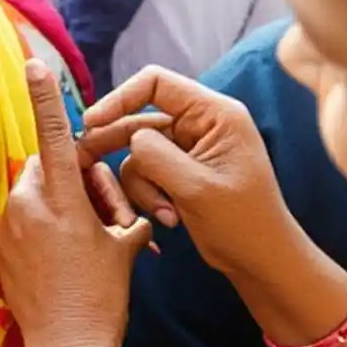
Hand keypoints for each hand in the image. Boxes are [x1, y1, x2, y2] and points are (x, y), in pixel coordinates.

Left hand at [0, 60, 152, 346]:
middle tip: (106, 215)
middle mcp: (28, 205)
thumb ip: (118, 213)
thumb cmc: (102, 296)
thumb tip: (120, 203)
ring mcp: (7, 226)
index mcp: (63, 200)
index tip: (35, 65)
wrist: (66, 344)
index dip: (47, 98)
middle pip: (50, 168)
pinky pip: (22, 219)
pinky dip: (42, 227)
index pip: (56, 137)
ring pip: (36, 193)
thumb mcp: (122, 247)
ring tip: (87, 241)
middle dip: (76, 179)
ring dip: (60, 205)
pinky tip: (62, 257)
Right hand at [81, 66, 296, 274]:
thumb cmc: (244, 224)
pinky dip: (147, 195)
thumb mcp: (196, 188)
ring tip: (162, 212)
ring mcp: (188, 149)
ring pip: (136, 150)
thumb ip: (155, 155)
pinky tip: (169, 219)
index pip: (156, 84)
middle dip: (114, 143)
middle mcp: (200, 123)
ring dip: (140, 184)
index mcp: (215, 114)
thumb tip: (129, 142)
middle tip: (84, 160)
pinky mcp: (178, 172)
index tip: (92, 122)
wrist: (262, 263)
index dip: (119, 98)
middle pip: (138, 117)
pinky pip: (143, 172)